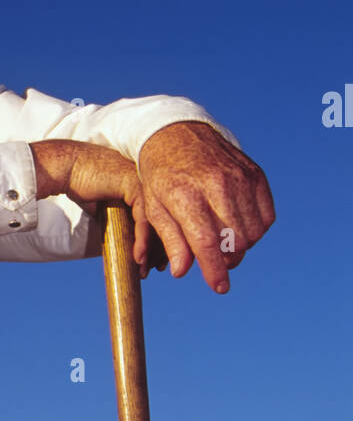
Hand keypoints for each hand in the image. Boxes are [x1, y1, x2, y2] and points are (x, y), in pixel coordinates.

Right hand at [30, 140, 154, 272]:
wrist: (65, 169)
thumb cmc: (80, 186)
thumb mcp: (105, 208)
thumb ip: (119, 220)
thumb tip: (125, 244)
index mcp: (143, 185)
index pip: (157, 216)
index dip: (157, 241)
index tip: (154, 261)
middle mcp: (147, 181)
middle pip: (161, 219)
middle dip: (160, 248)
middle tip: (157, 268)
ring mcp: (143, 181)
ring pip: (156, 220)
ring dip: (152, 249)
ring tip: (145, 269)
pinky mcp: (135, 185)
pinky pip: (144, 218)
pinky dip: (142, 240)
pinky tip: (138, 257)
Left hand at [137, 122, 274, 292]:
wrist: (177, 133)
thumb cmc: (161, 177)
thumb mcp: (155, 208)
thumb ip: (171, 240)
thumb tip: (182, 271)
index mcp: (186, 195)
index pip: (207, 242)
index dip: (214, 270)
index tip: (219, 287)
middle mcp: (217, 185)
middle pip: (235, 241)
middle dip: (227, 259)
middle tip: (216, 259)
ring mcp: (239, 178)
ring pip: (253, 232)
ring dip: (242, 245)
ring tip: (224, 240)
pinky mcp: (255, 174)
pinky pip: (266, 217)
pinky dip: (256, 228)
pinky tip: (238, 225)